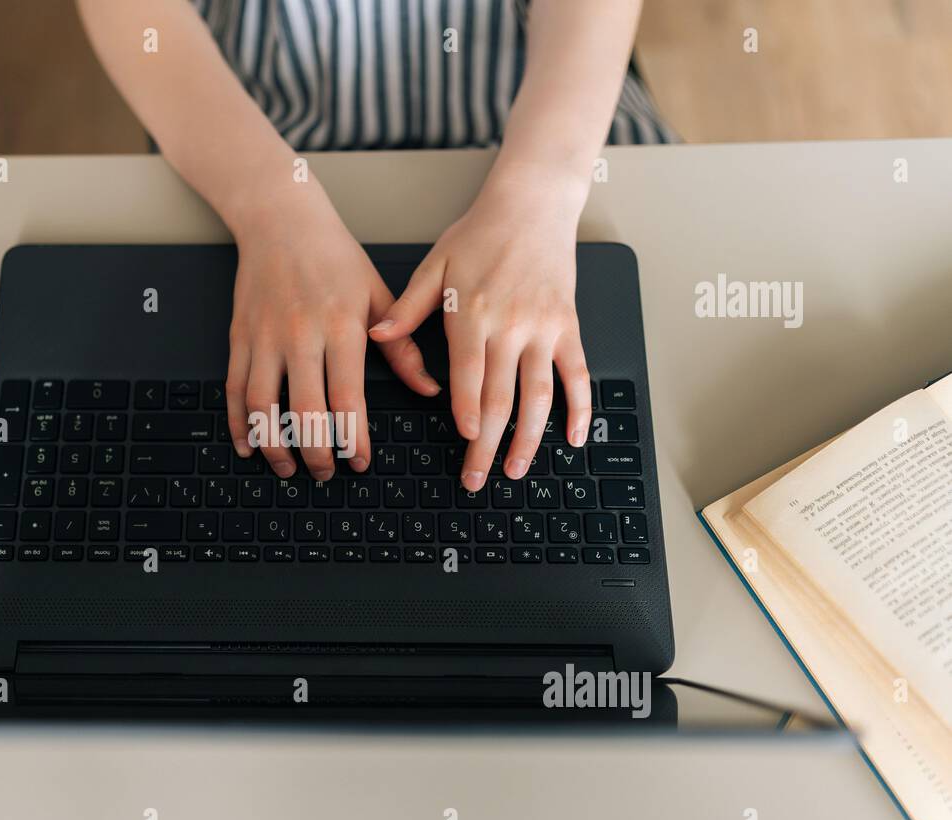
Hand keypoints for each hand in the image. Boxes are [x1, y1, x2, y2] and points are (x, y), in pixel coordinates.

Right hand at [226, 191, 440, 478]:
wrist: (281, 219)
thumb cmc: (334, 256)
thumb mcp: (379, 295)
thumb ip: (404, 348)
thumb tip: (428, 389)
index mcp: (341, 327)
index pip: (347, 398)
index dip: (353, 439)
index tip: (359, 462)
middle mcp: (300, 335)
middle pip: (305, 411)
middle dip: (316, 453)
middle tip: (325, 474)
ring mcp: (265, 338)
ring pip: (263, 406)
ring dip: (274, 445)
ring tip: (287, 468)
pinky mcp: (239, 337)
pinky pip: (235, 389)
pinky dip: (238, 423)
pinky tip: (248, 445)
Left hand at [369, 171, 591, 491]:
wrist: (532, 204)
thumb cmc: (478, 234)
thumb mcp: (432, 266)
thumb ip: (407, 309)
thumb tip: (376, 337)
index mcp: (474, 314)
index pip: (470, 374)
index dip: (469, 411)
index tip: (466, 441)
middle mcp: (512, 326)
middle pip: (500, 396)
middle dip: (488, 444)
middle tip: (477, 478)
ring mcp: (544, 329)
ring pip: (539, 395)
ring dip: (529, 438)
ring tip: (516, 469)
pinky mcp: (568, 327)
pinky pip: (577, 375)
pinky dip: (579, 409)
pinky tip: (572, 439)